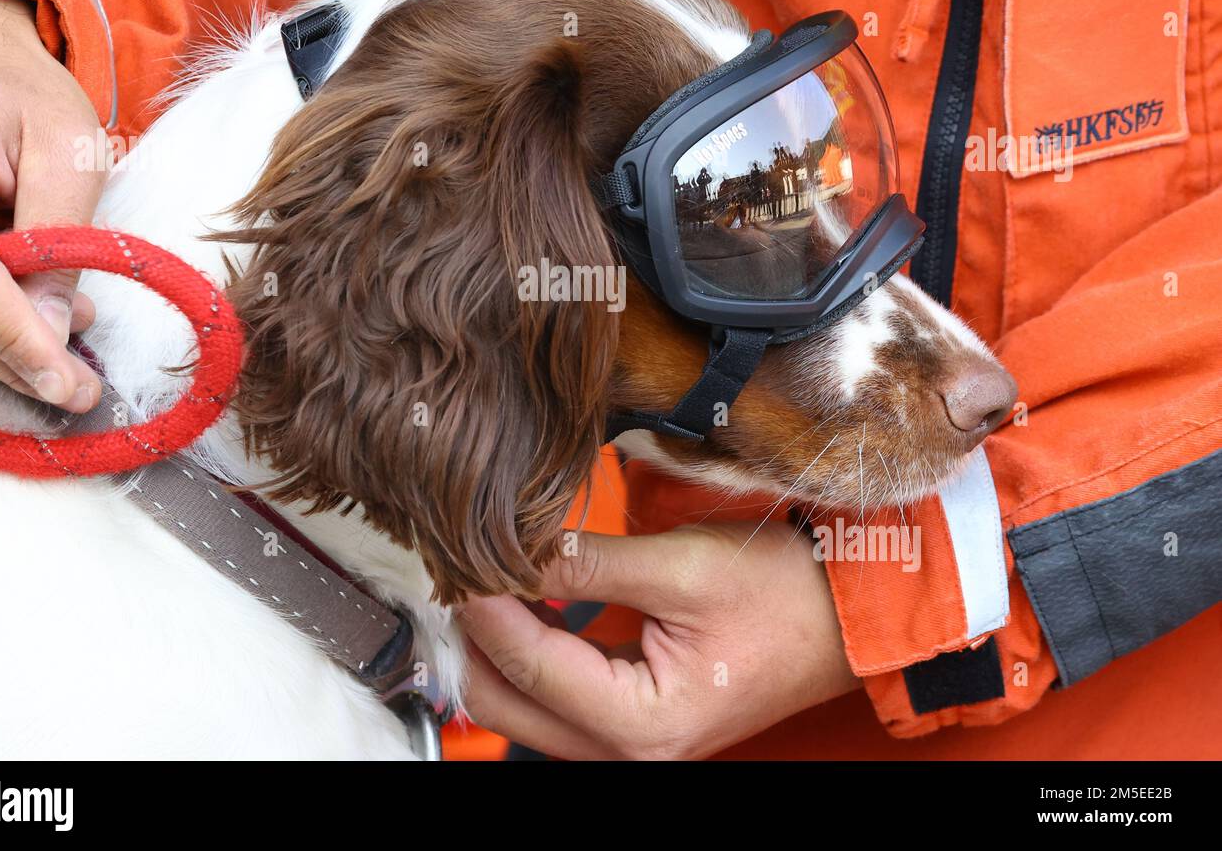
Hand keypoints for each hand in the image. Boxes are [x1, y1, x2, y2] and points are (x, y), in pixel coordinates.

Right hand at [0, 0, 102, 409]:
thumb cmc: (27, 98)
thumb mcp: (69, 151)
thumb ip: (60, 239)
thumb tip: (51, 332)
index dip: (12, 337)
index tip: (62, 383)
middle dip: (14, 361)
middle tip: (82, 391)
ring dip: (1, 354)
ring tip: (74, 338)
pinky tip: (36, 320)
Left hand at [460, 521, 860, 759]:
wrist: (844, 616)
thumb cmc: (783, 594)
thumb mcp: (683, 567)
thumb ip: (589, 561)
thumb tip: (512, 547)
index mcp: (642, 724)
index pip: (530, 661)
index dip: (485, 601)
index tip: (456, 549)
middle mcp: (627, 752)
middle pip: (505, 702)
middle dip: (472, 636)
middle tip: (454, 564)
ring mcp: (624, 743)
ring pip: (520, 705)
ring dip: (491, 646)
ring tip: (478, 576)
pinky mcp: (627, 720)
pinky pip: (551, 697)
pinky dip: (523, 653)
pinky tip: (516, 602)